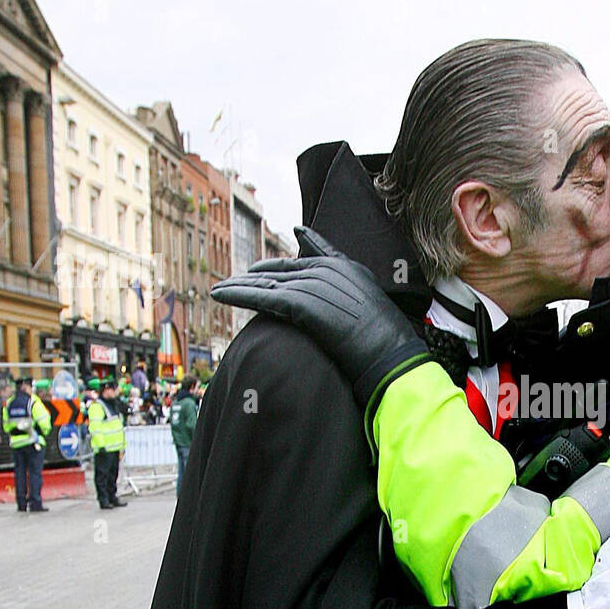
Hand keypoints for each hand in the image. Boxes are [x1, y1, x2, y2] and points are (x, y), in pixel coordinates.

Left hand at [211, 236, 428, 414]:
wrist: (390, 354)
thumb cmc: (389, 343)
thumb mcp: (374, 313)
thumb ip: (358, 304)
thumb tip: (349, 312)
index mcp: (349, 268)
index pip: (312, 256)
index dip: (289, 258)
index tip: (273, 254)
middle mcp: (328, 270)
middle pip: (283, 269)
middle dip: (258, 274)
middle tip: (237, 279)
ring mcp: (313, 284)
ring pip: (267, 282)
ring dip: (240, 285)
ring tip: (219, 288)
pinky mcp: (299, 303)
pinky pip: (261, 296)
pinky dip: (238, 294)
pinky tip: (219, 294)